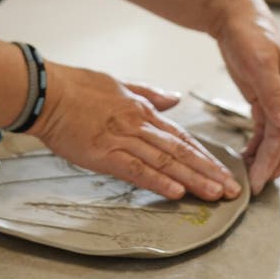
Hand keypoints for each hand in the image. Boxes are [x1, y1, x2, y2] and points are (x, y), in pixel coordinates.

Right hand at [30, 63, 242, 200]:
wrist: (47, 92)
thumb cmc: (77, 87)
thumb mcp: (119, 84)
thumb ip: (148, 93)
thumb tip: (174, 99)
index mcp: (142, 110)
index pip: (180, 136)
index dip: (204, 154)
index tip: (222, 170)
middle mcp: (138, 125)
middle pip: (180, 151)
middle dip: (208, 171)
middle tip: (232, 189)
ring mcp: (122, 139)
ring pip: (165, 162)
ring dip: (193, 179)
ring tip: (215, 193)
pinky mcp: (104, 153)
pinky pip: (136, 169)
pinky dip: (158, 181)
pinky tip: (176, 192)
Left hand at [214, 6, 279, 194]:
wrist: (236, 16)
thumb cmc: (249, 35)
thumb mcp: (260, 64)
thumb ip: (275, 96)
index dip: (272, 161)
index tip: (257, 181)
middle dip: (272, 167)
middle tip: (253, 188)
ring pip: (278, 140)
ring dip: (266, 159)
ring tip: (248, 177)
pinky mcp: (265, 98)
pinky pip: (266, 130)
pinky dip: (259, 146)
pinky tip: (246, 157)